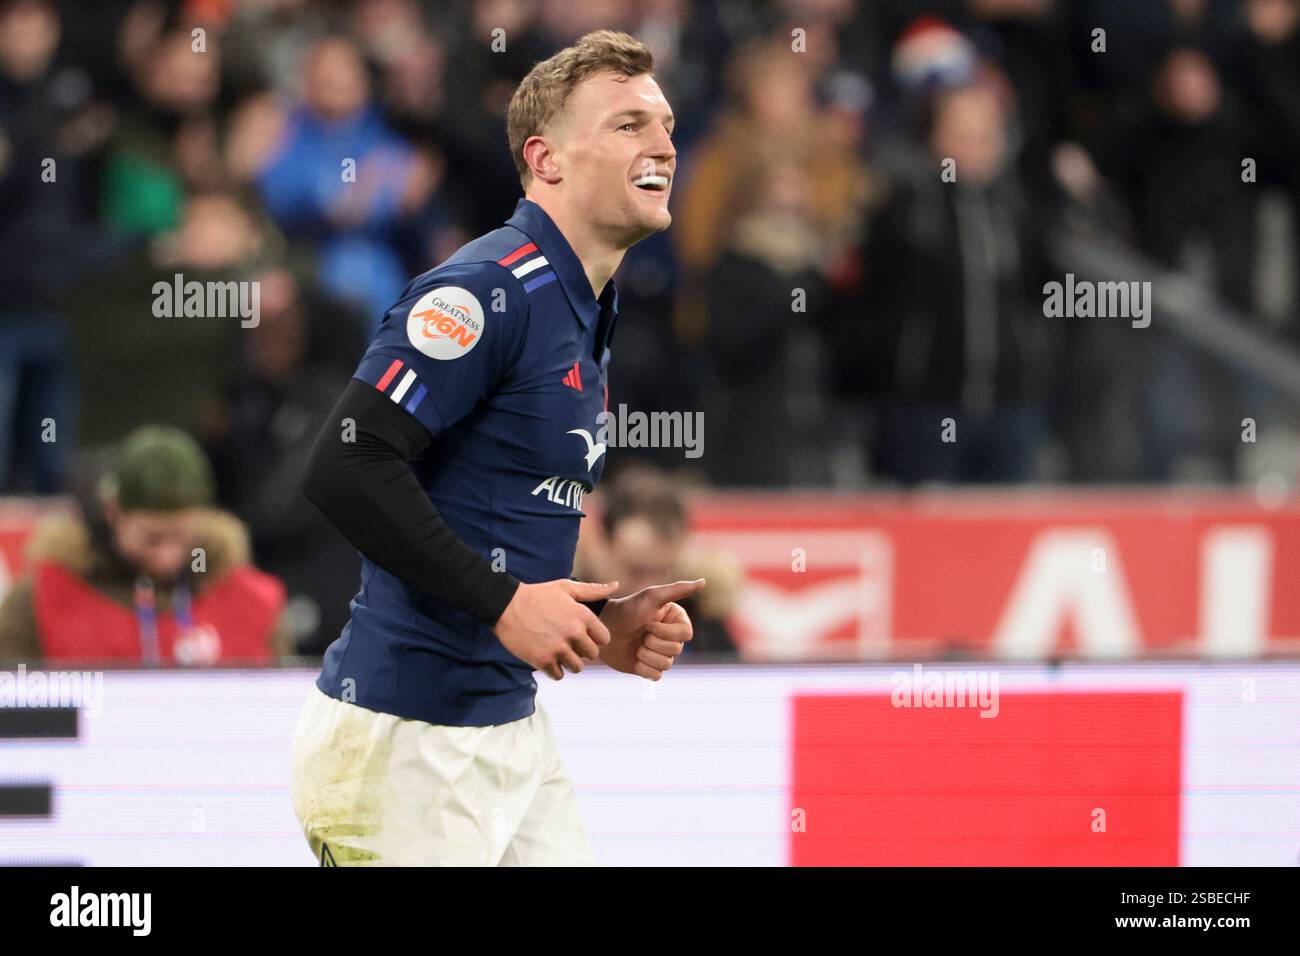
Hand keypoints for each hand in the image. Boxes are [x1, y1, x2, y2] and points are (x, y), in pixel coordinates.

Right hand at [493, 579, 616, 680]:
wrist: (506, 605)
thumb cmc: (538, 595)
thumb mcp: (566, 588)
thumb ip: (593, 590)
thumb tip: (616, 584)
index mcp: (583, 616)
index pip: (604, 639)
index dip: (594, 638)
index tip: (582, 635)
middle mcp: (574, 633)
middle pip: (592, 655)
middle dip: (582, 651)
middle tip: (568, 643)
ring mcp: (559, 648)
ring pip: (577, 667)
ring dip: (569, 662)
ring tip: (558, 651)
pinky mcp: (543, 661)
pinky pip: (559, 675)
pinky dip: (554, 670)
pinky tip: (547, 658)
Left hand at [598, 579, 705, 679]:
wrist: (603, 628)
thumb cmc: (627, 609)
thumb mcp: (652, 597)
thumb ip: (678, 589)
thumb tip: (704, 581)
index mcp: (676, 620)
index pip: (686, 634)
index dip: (667, 632)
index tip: (649, 624)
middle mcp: (671, 637)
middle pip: (676, 650)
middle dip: (654, 643)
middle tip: (640, 635)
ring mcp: (660, 653)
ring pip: (667, 664)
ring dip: (647, 656)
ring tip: (635, 646)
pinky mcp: (648, 668)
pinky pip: (656, 676)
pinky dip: (643, 669)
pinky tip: (634, 659)